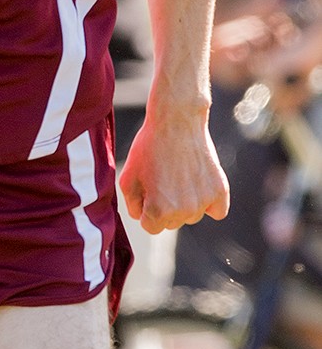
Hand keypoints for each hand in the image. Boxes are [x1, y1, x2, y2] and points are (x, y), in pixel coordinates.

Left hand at [119, 112, 229, 234]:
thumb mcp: (127, 177)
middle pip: (172, 223)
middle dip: (165, 206)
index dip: (146, 208)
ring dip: (185, 203)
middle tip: (163, 178)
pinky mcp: (220, 192)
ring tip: (179, 175)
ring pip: (192, 216)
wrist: (176, 121)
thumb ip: (132, 206)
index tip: (148, 189)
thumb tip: (143, 218)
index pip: (150, 227)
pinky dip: (210, 203)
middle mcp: (183, 212)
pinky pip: (217, 211)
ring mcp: (204, 203)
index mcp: (158, 211)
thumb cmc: (148, 148)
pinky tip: (199, 184)